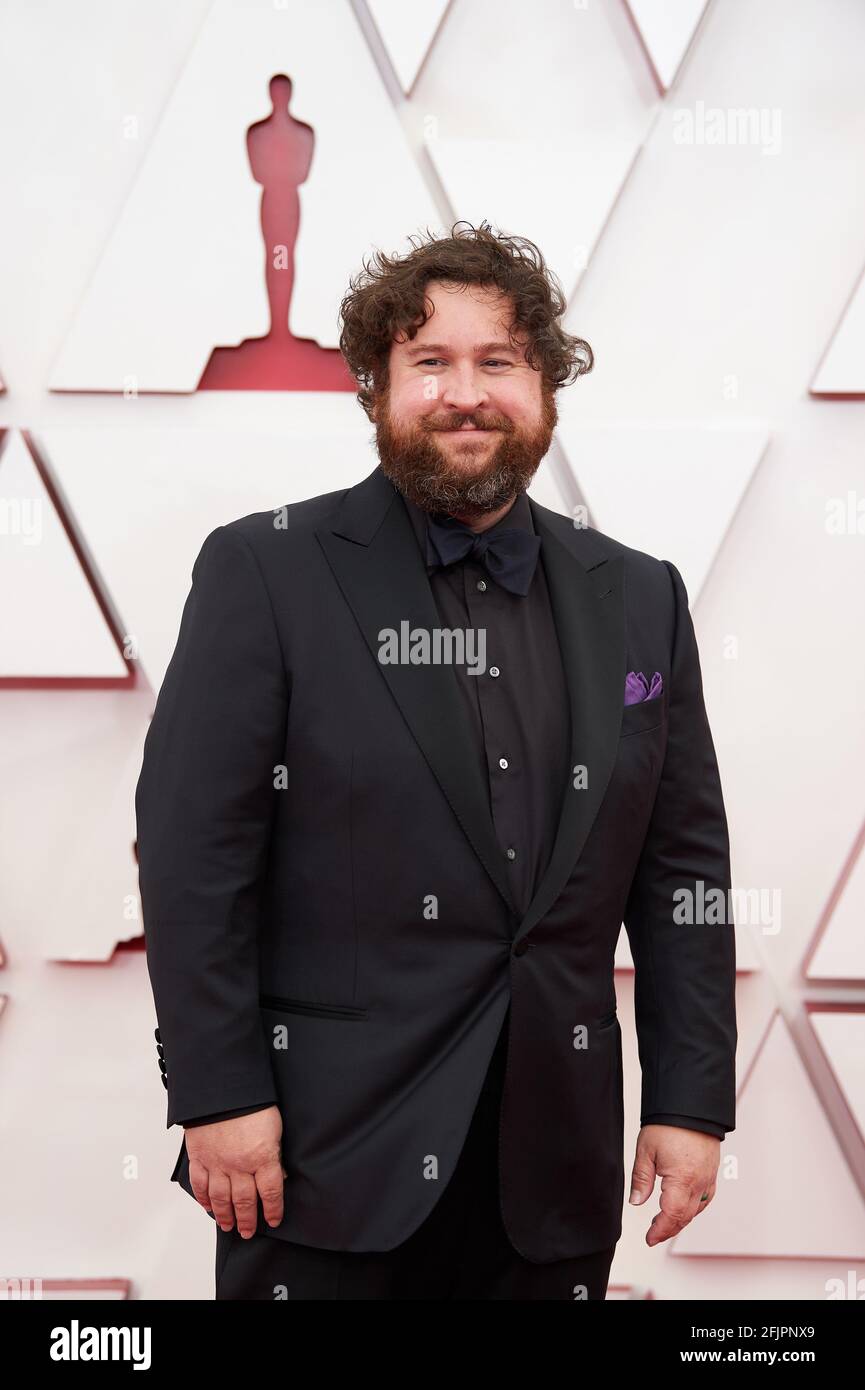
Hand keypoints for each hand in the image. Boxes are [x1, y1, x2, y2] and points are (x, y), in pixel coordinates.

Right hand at [184, 1105, 285, 1237]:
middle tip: (247, 1232)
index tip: (273, 1220)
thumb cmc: (251, 1101)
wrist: (222, 1087)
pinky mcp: (199, 1157)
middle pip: (245, 1201)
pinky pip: (200, 1184)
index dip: (274, 1209)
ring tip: (228, 1225)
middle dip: (248, 1220)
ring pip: (221, 1199)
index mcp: (263, 1157)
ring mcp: (217, 1163)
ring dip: (225, 1215)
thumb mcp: (275, 1127)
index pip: (271, 1192)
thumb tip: (279, 1173)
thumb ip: (275, 1152)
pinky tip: (207, 1206)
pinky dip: (203, 1198)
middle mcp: (239, 1165)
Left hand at [628, 1124, 718, 1246]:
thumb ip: (641, 1179)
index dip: (660, 1230)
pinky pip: (705, 1197)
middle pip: (685, 1216)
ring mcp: (708, 1177)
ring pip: (697, 1209)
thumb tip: (636, 1201)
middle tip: (653, 1234)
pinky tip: (684, 1206)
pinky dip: (694, 1207)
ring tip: (664, 1222)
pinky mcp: (712, 1171)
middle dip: (669, 1229)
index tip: (649, 1238)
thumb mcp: (646, 1150)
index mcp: (682, 1179)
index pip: (672, 1215)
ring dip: (681, 1219)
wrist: (691, 1105)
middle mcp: (699, 1182)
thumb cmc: (669, 1124)